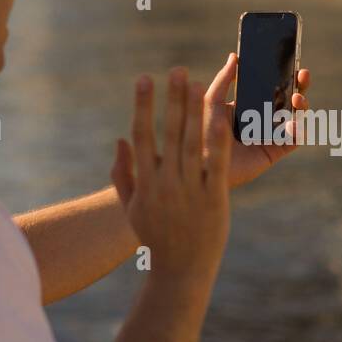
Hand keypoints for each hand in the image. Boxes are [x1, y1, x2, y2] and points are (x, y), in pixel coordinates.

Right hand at [110, 68, 230, 276]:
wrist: (180, 271)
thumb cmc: (156, 238)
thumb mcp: (133, 208)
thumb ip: (123, 174)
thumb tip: (119, 141)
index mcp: (145, 182)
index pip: (141, 135)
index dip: (142, 106)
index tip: (144, 78)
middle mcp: (165, 183)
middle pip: (168, 133)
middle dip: (172, 99)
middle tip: (176, 70)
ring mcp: (189, 190)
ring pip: (191, 143)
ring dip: (194, 112)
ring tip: (198, 83)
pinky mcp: (213, 199)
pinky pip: (215, 165)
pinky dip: (216, 141)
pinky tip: (221, 118)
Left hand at [203, 52, 311, 188]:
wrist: (202, 164)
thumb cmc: (201, 132)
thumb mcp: (211, 101)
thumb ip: (223, 79)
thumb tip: (234, 56)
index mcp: (248, 105)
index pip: (271, 86)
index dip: (284, 74)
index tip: (293, 62)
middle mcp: (262, 119)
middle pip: (288, 99)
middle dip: (299, 86)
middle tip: (303, 74)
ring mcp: (270, 135)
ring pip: (295, 117)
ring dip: (301, 105)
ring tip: (297, 98)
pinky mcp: (274, 151)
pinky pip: (293, 140)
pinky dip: (298, 130)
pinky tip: (293, 122)